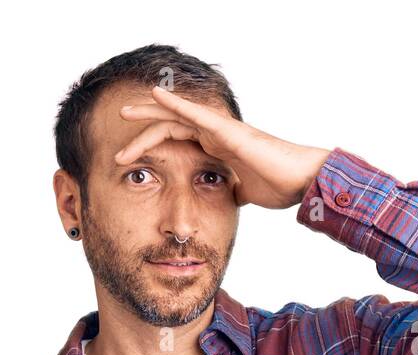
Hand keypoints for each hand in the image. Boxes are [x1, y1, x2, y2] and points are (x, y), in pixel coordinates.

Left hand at [116, 86, 330, 209]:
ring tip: (124, 112)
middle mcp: (214, 133)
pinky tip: (155, 95)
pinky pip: (196, 113)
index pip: (175, 139)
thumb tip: (224, 195)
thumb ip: (229, 189)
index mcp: (215, 147)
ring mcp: (220, 129)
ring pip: (176, 115)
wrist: (299, 182)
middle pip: (170, 123)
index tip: (126, 159)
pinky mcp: (227, 130)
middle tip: (118, 125)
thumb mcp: (241, 192)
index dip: (150, 144)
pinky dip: (174, 103)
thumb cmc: (277, 185)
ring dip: (149, 112)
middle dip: (142, 126)